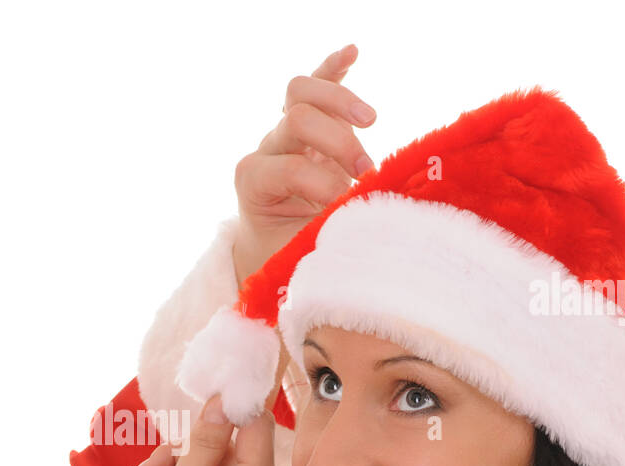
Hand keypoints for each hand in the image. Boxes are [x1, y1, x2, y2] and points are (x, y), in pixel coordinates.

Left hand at [233, 43, 376, 284]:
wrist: (276, 247)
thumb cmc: (290, 253)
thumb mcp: (300, 254)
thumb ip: (324, 236)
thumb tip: (361, 218)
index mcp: (254, 183)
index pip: (290, 169)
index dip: (324, 186)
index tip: (346, 207)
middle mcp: (266, 150)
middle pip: (297, 119)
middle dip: (338, 144)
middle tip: (365, 175)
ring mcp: (287, 133)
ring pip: (300, 92)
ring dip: (340, 101)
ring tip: (370, 122)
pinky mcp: (312, 124)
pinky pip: (318, 84)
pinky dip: (334, 67)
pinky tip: (352, 53)